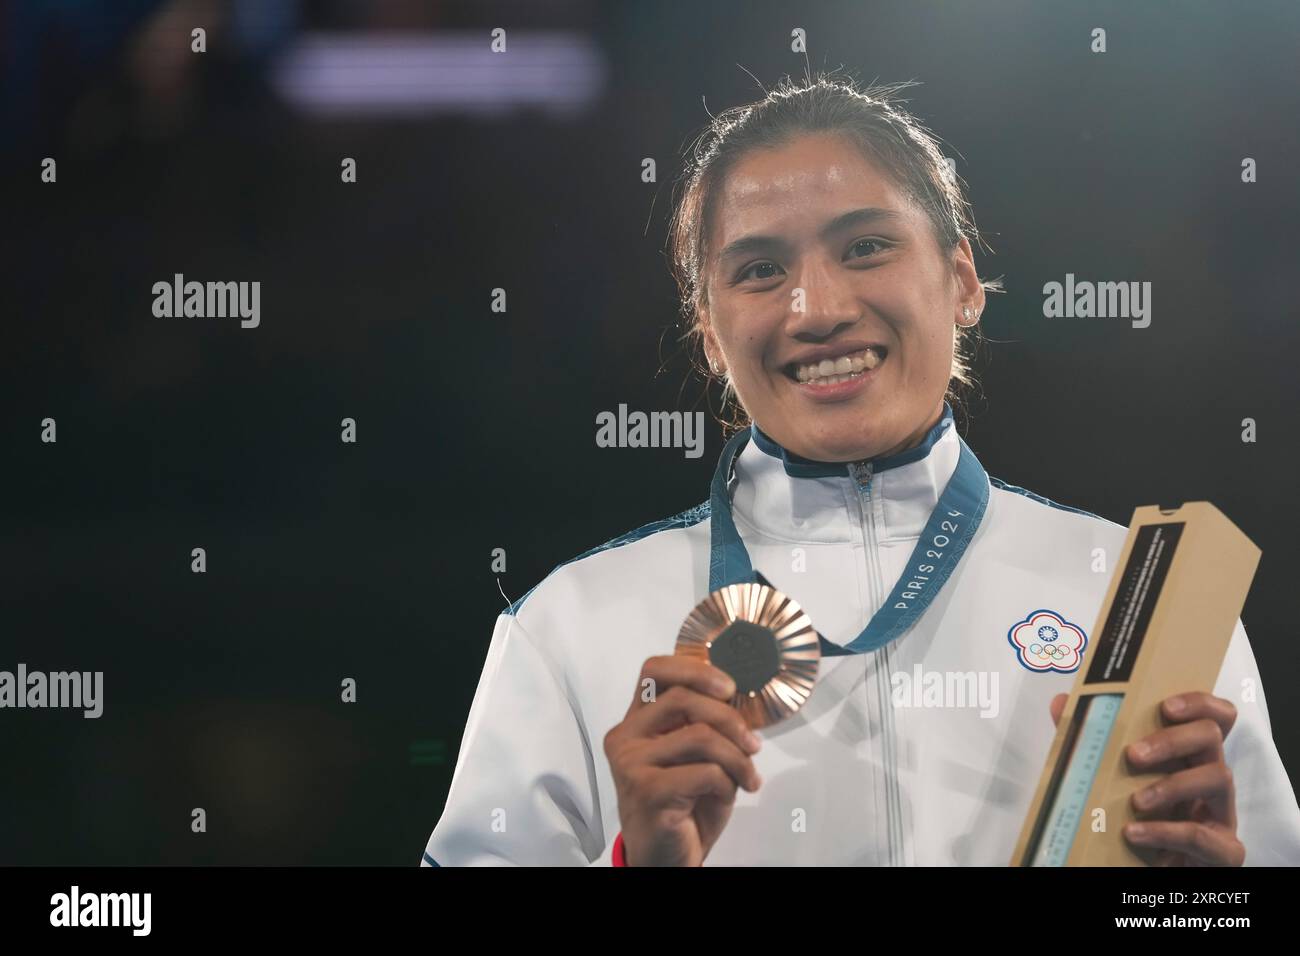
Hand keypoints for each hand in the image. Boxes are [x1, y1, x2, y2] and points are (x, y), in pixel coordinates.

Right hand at [604, 655, 762, 865]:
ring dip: (737, 756)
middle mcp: (626, 738)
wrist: (664, 858)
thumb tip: (737, 702)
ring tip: (748, 776)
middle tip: (751, 742)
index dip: (694, 669)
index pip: (654, 671)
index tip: (727, 687)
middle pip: (683, 698)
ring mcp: (632, 764)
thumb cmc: (681, 807)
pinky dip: (729, 782)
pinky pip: (706, 772)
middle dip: (730, 718)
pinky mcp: (648, 792)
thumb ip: (703, 724)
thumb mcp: (695, 756)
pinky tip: (730, 794)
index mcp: (636, 722)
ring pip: (700, 735)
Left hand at [1050, 691, 1242, 865]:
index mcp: (1187, 755)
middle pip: (1210, 736)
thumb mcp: (1109, 776)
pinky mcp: (1224, 850)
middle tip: (1133, 755)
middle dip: (1172, 740)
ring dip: (1172, 785)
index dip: (1199, 703)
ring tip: (1135, 802)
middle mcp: (1208, 776)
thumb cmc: (1131, 816)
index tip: (1166, 706)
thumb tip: (1060, 703)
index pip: (1212, 716)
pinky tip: (1135, 833)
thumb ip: (1087, 740)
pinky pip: (1207, 836)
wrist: (1136, 867)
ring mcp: (1221, 812)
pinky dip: (1168, 832)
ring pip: (1218, 777)